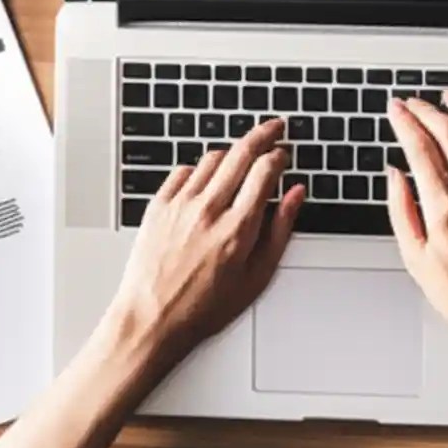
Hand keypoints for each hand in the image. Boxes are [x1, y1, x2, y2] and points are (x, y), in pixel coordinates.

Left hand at [109, 119, 305, 357]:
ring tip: (241, 160)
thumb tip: (295, 195)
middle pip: (241, 153)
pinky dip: (198, 170)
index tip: (284, 153)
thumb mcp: (257, 277)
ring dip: (231, 153)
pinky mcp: (158, 207)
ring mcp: (180, 206)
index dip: (279, 155)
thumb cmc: (203, 308)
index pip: (265, 171)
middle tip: (274, 128)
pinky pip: (182, 172)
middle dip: (262, 134)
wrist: (152, 320)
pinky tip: (206, 182)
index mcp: (237, 228)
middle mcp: (208, 210)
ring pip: (212, 158)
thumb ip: (281, 230)